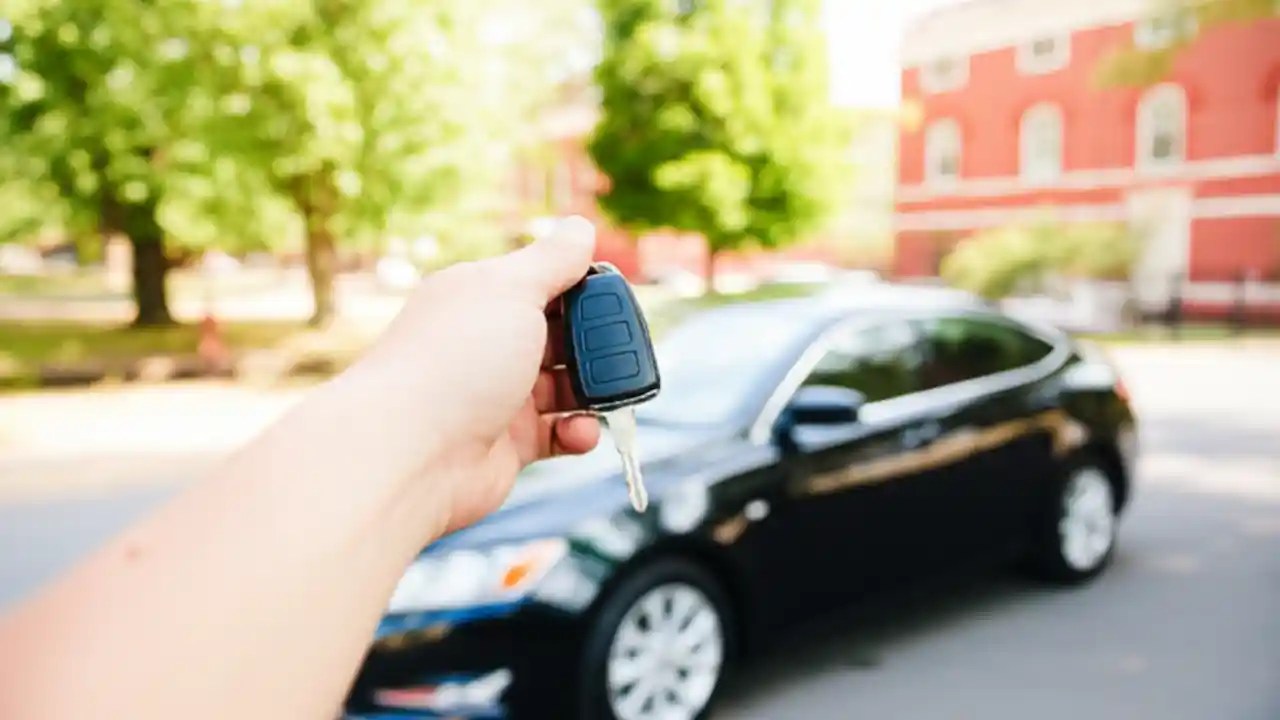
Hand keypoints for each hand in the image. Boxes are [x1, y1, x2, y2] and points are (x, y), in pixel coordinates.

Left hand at [345, 217, 601, 534]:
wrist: (410, 453)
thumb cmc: (458, 361)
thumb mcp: (512, 290)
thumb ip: (554, 259)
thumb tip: (580, 227)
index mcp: (482, 296)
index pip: (545, 281)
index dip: (585, 289)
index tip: (614, 302)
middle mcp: (488, 343)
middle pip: (561, 335)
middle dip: (597, 344)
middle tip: (619, 355)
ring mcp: (497, 395)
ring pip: (565, 385)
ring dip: (594, 390)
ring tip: (609, 396)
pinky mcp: (507, 444)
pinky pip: (557, 433)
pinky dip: (577, 432)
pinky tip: (580, 431)